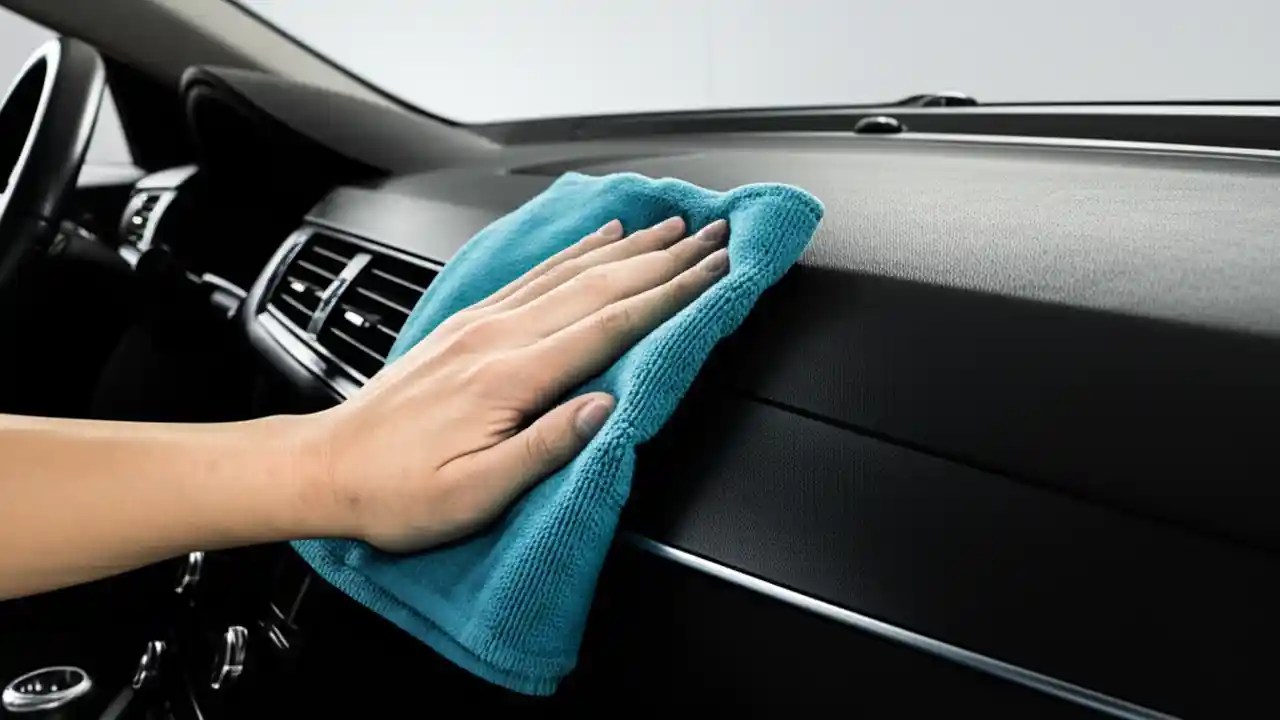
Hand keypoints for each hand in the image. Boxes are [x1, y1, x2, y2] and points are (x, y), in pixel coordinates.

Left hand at [296, 216, 728, 551]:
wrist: (325, 468)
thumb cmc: (397, 491)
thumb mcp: (474, 494)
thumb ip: (545, 447)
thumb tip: (607, 408)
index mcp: (509, 377)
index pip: (609, 325)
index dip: (670, 297)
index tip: (714, 274)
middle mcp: (498, 336)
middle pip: (599, 285)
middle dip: (665, 259)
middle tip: (715, 238)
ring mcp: (481, 324)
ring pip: (570, 272)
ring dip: (629, 247)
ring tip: (672, 228)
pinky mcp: (467, 324)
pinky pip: (533, 274)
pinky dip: (574, 251)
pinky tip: (597, 237)